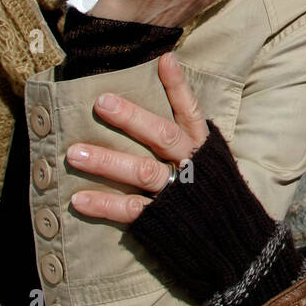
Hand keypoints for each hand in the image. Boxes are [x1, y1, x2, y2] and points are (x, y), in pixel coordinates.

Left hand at [66, 53, 210, 223]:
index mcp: (205, 150)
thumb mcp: (212, 165)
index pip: (191, 112)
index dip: (178, 86)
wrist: (233, 246)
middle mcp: (192, 167)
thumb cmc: (214, 199)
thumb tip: (162, 110)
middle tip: (101, 102)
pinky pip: (131, 210)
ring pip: (142, 171)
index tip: (164, 60)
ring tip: (73, 153)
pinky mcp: (162, 220)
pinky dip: (104, 205)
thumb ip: (188, 142)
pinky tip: (77, 199)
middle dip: (131, 118)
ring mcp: (177, 193)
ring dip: (107, 161)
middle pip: (162, 136)